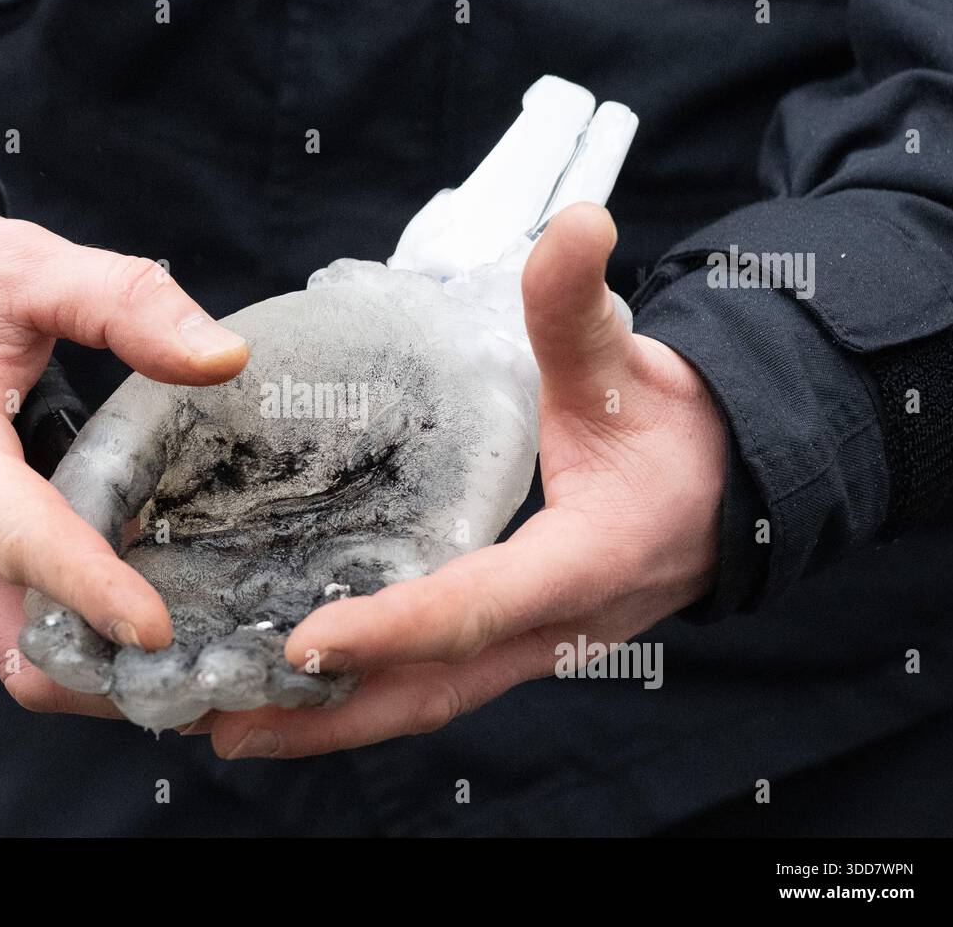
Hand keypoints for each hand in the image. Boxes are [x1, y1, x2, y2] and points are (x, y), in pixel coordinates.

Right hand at [0, 207, 248, 714]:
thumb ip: (125, 304)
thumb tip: (225, 360)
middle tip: (209, 672)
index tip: (158, 633)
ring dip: (94, 655)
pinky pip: (5, 613)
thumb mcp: (26, 265)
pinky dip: (68, 621)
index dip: (91, 593)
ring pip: (15, 643)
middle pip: (17, 647)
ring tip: (197, 632)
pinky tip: (138, 581)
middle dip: (106, 676)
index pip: (22, 541)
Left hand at [205, 203, 726, 757]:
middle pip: (434, 690)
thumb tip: (576, 225)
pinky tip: (296, 692)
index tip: (306, 643)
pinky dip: (364, 698)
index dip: (394, 629)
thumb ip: (581, 304)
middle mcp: (554, 628)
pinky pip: (435, 684)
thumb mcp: (625, 365)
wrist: (726, 491)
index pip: (476, 607)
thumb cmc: (675, 429)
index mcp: (584, 563)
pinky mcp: (515, 643)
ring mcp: (534, 646)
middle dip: (332, 716)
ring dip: (332, 722)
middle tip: (226, 725)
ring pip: (428, 702)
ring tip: (230, 727)